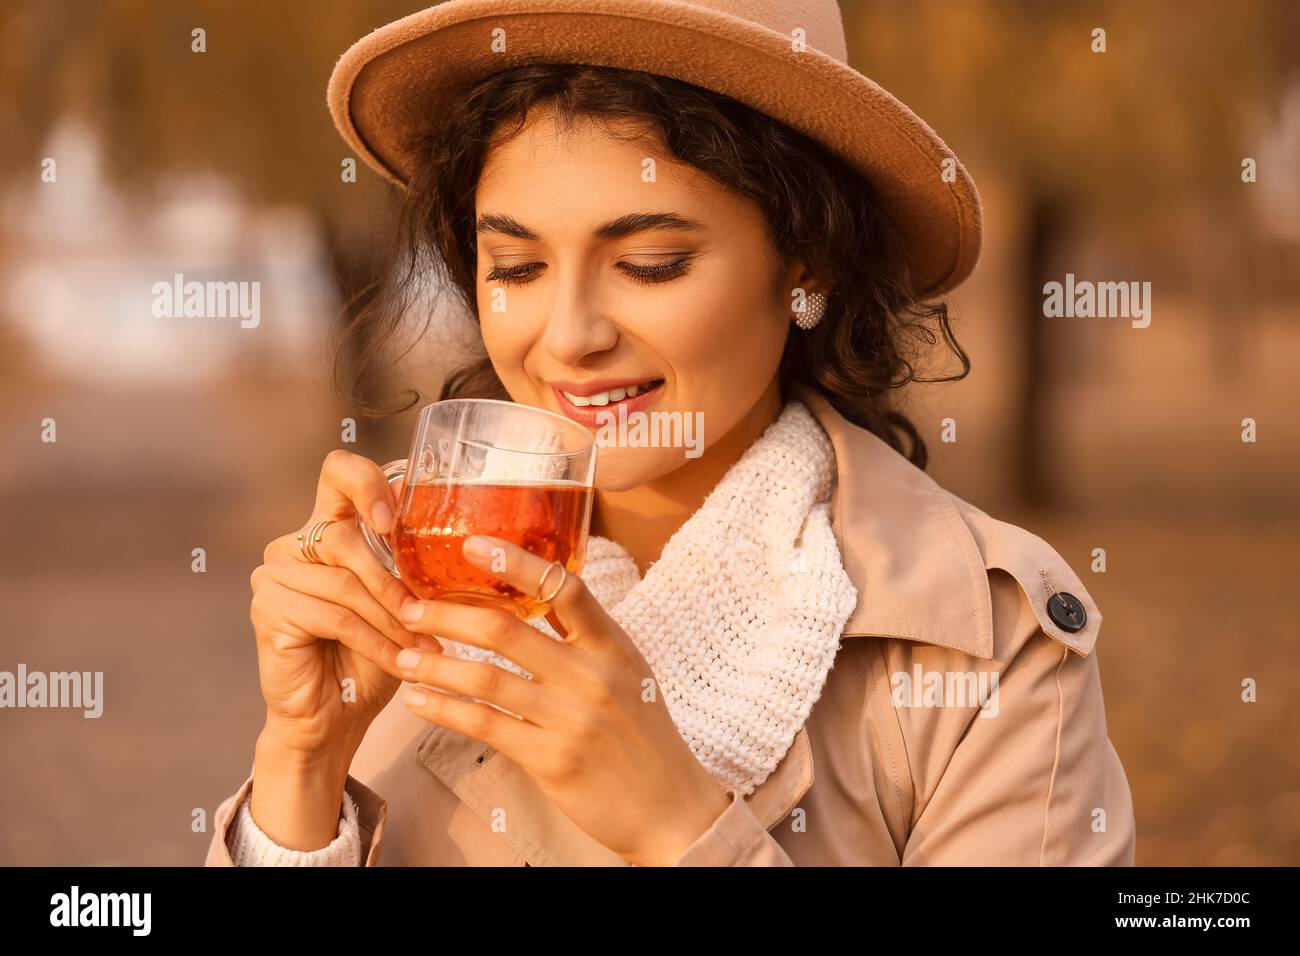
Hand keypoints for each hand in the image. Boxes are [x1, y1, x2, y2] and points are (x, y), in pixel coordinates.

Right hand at [249, 449, 437, 757]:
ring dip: (391, 619)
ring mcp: (274, 575)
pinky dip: (374, 641)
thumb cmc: (374, 657)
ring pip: (345, 583)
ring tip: (422, 647)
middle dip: (395, 584)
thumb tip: (460, 542)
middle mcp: (292, 545)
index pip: (337, 473)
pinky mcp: (269, 610)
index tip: (392, 518)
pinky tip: (397, 661)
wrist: (336, 717)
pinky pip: (334, 616)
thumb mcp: (404, 605)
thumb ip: (414, 567)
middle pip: (347, 538)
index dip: (365, 482)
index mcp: (327, 528)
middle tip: (428, 620)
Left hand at [393, 535, 731, 865]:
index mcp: (612, 646)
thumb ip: (586, 636)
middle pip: (505, 631)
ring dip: (433, 665)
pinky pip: (484, 725)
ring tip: (401, 656)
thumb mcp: (628, 671)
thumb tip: (539, 590)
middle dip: (446, 615)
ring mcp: (570, 719)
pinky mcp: (551, 759)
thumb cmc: (644, 733)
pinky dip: (444, 710)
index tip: (472, 544)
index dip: (516, 562)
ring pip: (484, 679)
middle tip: (408, 607)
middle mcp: (591, 676)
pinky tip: (419, 700)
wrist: (670, 806)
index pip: (564, 588)